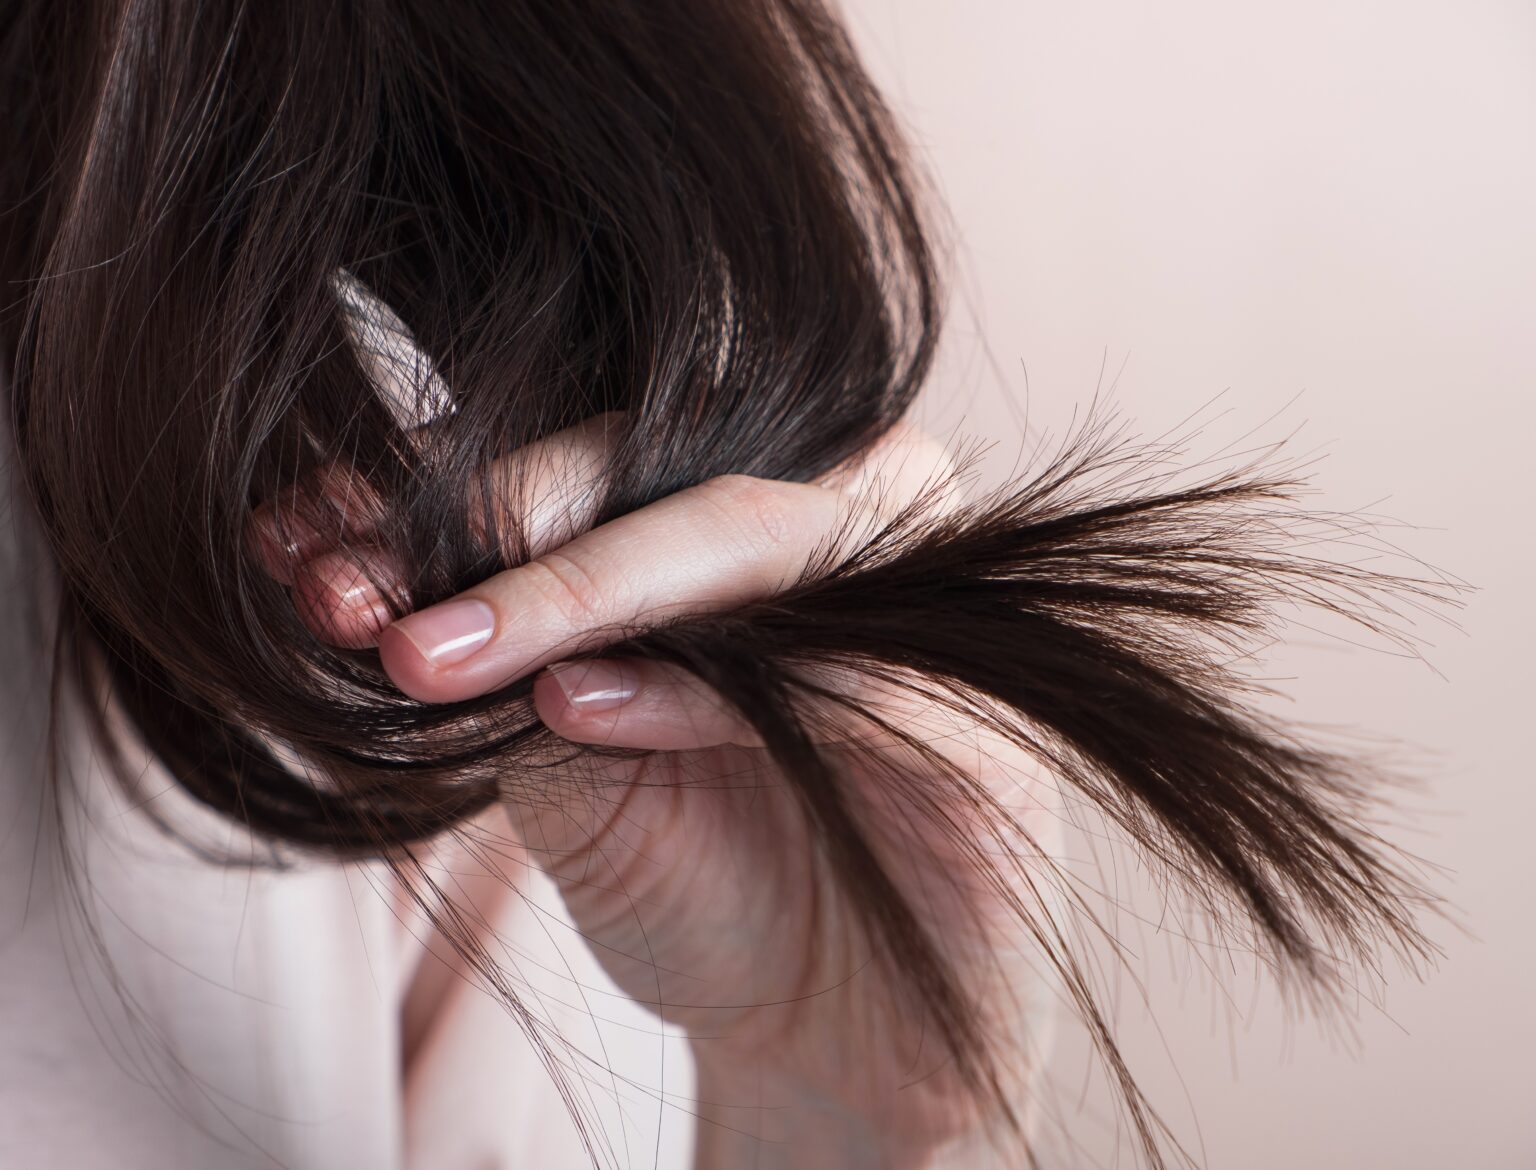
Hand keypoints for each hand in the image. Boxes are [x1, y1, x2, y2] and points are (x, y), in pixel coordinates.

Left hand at [251, 416, 1058, 1168]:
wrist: (836, 1039)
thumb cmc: (706, 883)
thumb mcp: (567, 763)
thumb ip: (496, 658)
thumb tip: (328, 547)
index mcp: (749, 515)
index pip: (597, 465)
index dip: (450, 498)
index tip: (301, 546)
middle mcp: (843, 520)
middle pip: (672, 468)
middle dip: (504, 526)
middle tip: (357, 593)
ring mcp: (918, 599)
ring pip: (747, 533)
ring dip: (582, 586)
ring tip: (430, 653)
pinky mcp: (972, 703)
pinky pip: (829, 668)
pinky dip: (694, 686)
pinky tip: (574, 707)